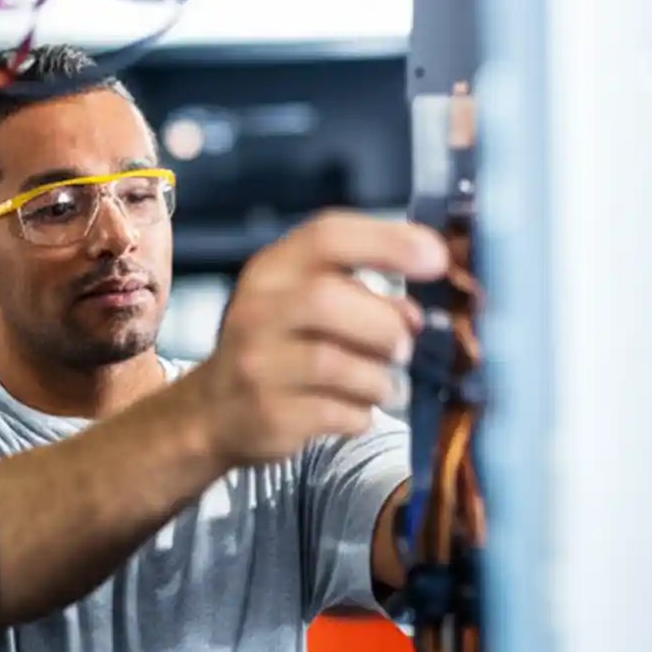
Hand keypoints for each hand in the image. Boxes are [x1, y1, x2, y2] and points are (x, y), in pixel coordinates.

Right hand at [192, 210, 449, 466]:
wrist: (214, 411)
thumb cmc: (277, 346)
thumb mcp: (305, 302)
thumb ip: (361, 294)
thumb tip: (416, 315)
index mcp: (272, 270)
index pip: (327, 236)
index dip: (388, 242)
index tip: (437, 259)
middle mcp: (256, 310)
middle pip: (328, 299)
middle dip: (383, 325)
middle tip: (403, 347)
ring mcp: (257, 365)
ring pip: (338, 365)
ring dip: (380, 379)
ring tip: (383, 386)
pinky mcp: (269, 415)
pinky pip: (340, 414)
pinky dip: (363, 414)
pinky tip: (355, 410)